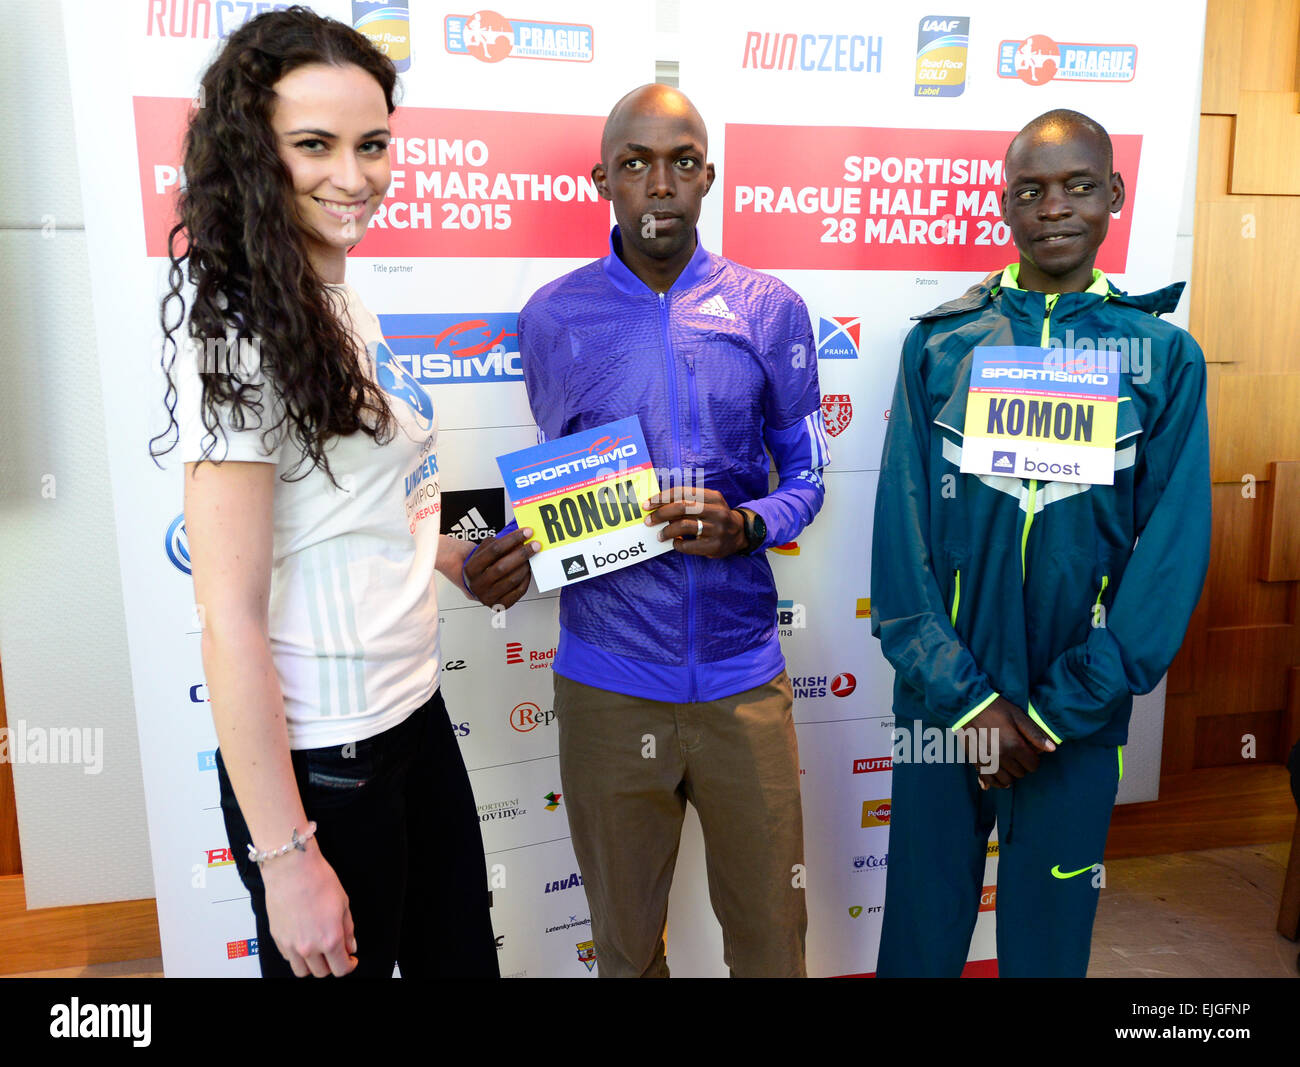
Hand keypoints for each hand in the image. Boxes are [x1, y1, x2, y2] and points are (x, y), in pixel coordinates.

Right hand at [261, 842, 356, 976]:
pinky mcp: (277, 939)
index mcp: (330, 939)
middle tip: (336, 952)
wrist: (291, 868)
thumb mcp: (343, 903)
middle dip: (332, 965)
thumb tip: (350, 945)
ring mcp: (290, 945)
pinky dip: (297, 956)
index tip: (350, 959)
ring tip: (319, 951)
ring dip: (313, 965)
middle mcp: (309, 947)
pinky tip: (303, 941)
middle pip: (322, 973)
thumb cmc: (317, 880)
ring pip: (302, 971)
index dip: (349, 965)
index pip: (341, 968)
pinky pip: (288, 958)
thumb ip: (348, 929)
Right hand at [464, 527, 538, 609]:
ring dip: (525, 566)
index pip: (494, 550)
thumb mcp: (483, 551)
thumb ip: (498, 543)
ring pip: (512, 580)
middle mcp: (477, 585)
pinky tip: (527, 570)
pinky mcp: (499, 605)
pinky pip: (518, 591)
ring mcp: (488, 597)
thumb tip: (521, 539)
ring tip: (531, 557)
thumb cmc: (482, 566)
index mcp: (471, 568)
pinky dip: (526, 579)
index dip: (513, 539)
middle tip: (535, 545)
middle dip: (522, 554)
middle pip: (503, 567)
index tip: (527, 532)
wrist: (475, 586)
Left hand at [645, 488, 745, 558]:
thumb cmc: (716, 516)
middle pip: (682, 507)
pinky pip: (689, 545)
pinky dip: (677, 545)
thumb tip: (658, 504)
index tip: (647, 504)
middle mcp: (717, 511)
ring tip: (660, 535)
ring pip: (684, 526)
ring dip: (667, 531)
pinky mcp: (715, 546)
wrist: (741, 533)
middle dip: (661, 514)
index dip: (662, 498)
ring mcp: (717, 529)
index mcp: (713, 497)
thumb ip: (688, 501)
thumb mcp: (708, 503)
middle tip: (648, 520)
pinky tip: (675, 544)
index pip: (682, 492)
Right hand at [966, 696, 1055, 789]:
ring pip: (1006, 781)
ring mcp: (987, 761)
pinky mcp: (976, 763)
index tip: (1028, 751)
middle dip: (1022, 765)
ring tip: (1008, 763)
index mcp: (1014, 745)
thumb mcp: (1018, 715)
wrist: (967, 707)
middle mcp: (1001, 756)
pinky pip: (990, 781)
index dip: (1033, 759)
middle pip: (1020, 773)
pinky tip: (998, 774)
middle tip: (1017, 754)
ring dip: (1010, 774)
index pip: (1033, 765)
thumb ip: (1035, 733)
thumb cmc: (995, 708)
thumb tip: (1052, 749)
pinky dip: (996, 781)